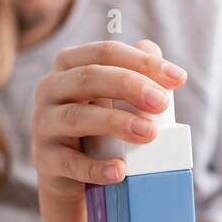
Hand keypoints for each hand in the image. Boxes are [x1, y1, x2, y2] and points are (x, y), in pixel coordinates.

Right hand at [30, 39, 186, 205]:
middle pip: (88, 78)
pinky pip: (70, 163)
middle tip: (163, 103)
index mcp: (69, 65)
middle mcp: (50, 89)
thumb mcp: (112, 96)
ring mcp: (43, 125)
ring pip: (77, 118)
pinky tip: (120, 171)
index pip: (105, 52)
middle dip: (129, 86)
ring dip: (116, 123)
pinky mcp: (45, 159)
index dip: (142, 62)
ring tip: (148, 134)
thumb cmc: (96, 125)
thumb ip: (133, 71)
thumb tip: (152, 49)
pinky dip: (96, 168)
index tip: (178, 79)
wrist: (66, 172)